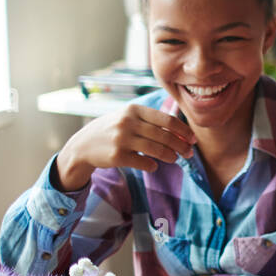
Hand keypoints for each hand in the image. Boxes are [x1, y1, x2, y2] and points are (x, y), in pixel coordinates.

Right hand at [56, 104, 195, 190]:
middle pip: (164, 136)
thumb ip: (151, 121)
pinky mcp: (117, 156)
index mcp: (133, 110)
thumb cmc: (112, 130)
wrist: (82, 145)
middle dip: (181, 146)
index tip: (193, 139)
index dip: (184, 130)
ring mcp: (121, 139)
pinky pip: (144, 163)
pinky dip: (153, 165)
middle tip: (189, 153)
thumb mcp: (128, 117)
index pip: (167, 119)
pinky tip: (154, 165)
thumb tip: (182, 132)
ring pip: (157, 150)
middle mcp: (127, 122)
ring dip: (171, 156)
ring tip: (175, 159)